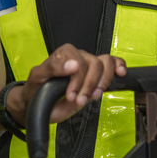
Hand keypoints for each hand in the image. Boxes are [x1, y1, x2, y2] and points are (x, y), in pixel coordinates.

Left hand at [7, 44, 126, 124]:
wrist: (38, 103)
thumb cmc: (37, 89)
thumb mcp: (38, 77)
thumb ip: (53, 68)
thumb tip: (72, 64)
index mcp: (63, 54)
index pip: (79, 60)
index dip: (77, 80)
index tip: (71, 95)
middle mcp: (78, 57)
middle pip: (94, 64)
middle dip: (88, 85)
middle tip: (78, 100)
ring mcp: (88, 64)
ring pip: (105, 63)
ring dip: (101, 83)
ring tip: (92, 96)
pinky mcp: (96, 74)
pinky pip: (112, 62)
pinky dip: (118, 66)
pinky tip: (119, 73)